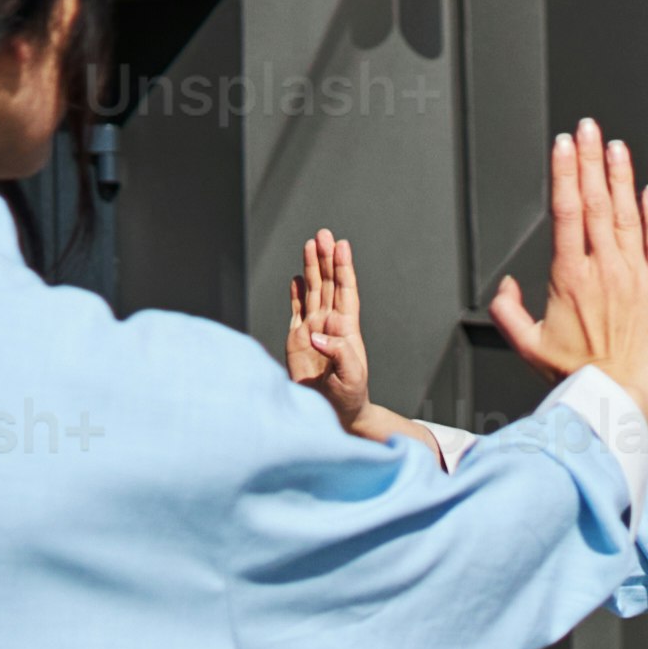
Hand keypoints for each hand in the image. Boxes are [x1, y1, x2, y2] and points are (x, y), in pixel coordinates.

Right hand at [281, 226, 389, 433]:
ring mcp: (314, 330)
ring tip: (311, 244)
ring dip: (312, 268)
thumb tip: (316, 334)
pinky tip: (298, 277)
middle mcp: (330, 326)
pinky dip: (297, 293)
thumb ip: (338, 354)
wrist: (335, 415)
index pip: (345, 292)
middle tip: (324, 234)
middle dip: (327, 258)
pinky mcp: (298, 339)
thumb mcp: (350, 378)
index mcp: (346, 330)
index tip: (342, 246)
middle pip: (329, 284)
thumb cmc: (348, 398)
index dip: (343, 268)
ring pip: (313, 291)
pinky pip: (297, 309)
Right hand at [488, 120, 647, 418]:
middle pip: (596, 201)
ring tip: (615, 146)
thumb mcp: (528, 346)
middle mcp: (603, 269)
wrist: (618, 399)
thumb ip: (509, 312)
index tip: (563, 145)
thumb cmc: (575, 377)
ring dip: (620, 176)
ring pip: (627, 214)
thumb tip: (506, 287)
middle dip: (590, 159)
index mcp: (569, 277)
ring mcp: (636, 277)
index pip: (566, 210)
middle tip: (587, 128)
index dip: (565, 172)